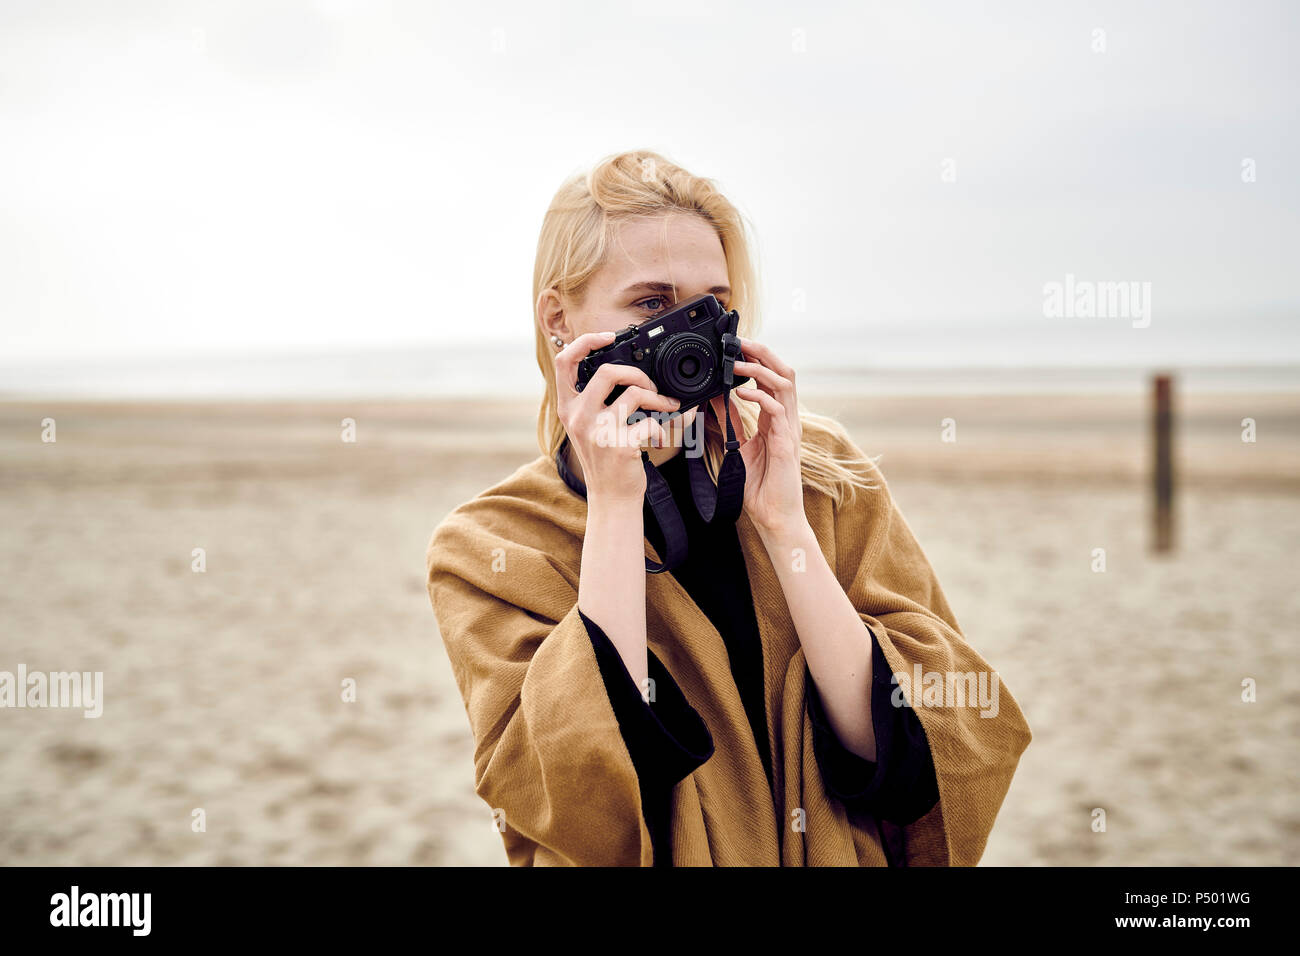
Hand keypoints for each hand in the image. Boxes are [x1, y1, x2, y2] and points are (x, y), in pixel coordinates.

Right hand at [554, 331, 681, 505]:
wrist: (610, 498)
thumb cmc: (605, 460)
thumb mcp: (590, 427)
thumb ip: (596, 400)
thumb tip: (628, 369)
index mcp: (568, 408)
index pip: (565, 362)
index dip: (585, 342)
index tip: (607, 336)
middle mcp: (579, 417)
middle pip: (608, 371)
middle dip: (637, 372)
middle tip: (649, 384)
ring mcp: (599, 432)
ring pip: (635, 394)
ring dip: (659, 398)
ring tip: (667, 406)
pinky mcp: (620, 446)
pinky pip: (650, 423)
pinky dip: (662, 427)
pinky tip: (659, 437)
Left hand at [713, 336, 807, 539]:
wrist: (773, 516)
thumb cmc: (760, 485)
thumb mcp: (739, 445)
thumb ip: (732, 420)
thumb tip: (717, 396)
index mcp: (777, 418)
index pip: (772, 378)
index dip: (758, 359)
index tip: (738, 347)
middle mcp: (787, 419)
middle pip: (784, 372)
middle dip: (764, 353)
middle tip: (741, 341)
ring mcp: (789, 430)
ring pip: (785, 384)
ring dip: (761, 369)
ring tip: (739, 363)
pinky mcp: (786, 444)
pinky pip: (778, 410)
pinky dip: (760, 397)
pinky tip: (743, 394)